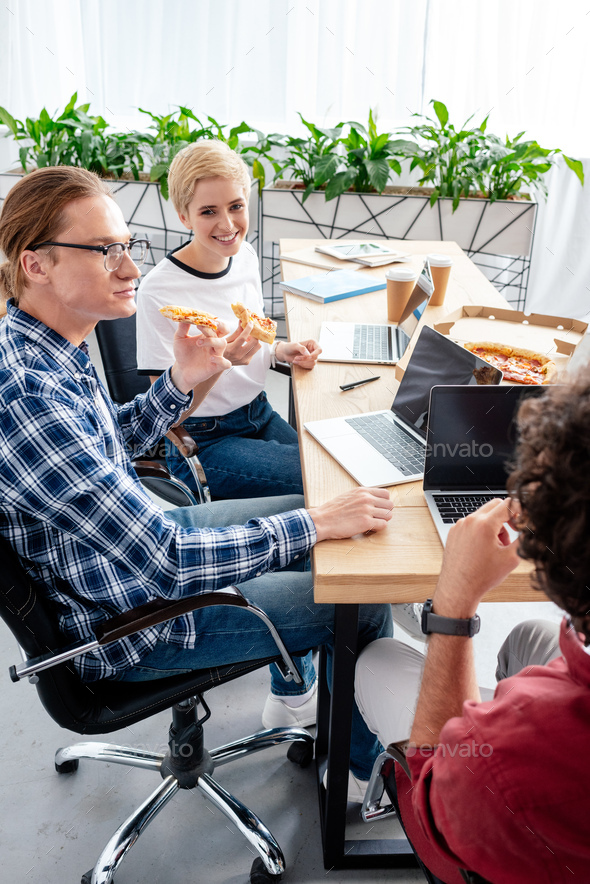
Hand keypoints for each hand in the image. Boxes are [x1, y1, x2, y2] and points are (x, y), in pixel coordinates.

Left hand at [170, 320, 230, 393]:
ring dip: (211, 341)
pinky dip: (220, 360)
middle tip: (208, 323)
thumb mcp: (179, 339)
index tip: (200, 318)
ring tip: (198, 343)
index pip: (215, 324)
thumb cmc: (183, 354)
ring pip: (223, 344)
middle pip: (224, 330)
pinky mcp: (215, 367)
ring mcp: (216, 354)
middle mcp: (214, 343)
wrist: (181, 370)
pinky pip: (225, 363)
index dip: (210, 320)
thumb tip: (183, 315)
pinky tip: (211, 358)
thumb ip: (182, 328)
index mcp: (207, 335)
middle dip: (219, 325)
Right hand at [224, 321, 261, 364]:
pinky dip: (252, 346)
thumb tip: (242, 322)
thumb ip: (236, 332)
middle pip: (254, 342)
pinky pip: (254, 352)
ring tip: (249, 338)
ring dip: (255, 340)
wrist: (219, 363)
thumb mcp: (226, 340)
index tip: (250, 323)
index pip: (243, 338)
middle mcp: (238, 356)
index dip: (248, 329)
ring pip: (257, 347)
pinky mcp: (246, 362)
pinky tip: (246, 345)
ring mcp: (243, 360)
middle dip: (254, 334)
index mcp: (231, 349)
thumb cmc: (221, 350)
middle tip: (251, 331)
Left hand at [276, 339, 321, 369]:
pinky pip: (310, 367)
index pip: (319, 350)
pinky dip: (303, 366)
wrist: (285, 353)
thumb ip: (302, 348)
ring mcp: (312, 357)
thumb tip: (308, 354)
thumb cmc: (289, 347)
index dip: (315, 354)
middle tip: (296, 358)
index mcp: (312, 343)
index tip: (308, 356)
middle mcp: (313, 350)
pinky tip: (297, 362)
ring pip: (313, 363)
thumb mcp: (294, 345)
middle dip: (305, 359)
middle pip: (315, 358)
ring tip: (295, 360)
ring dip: (303, 363)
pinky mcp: (309, 362)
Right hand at [308, 487, 391, 541]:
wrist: (322, 520)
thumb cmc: (332, 511)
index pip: (386, 494)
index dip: (384, 503)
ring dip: (382, 520)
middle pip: (389, 504)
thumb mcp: (348, 496)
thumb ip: (362, 496)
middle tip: (376, 518)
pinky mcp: (366, 522)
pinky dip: (378, 528)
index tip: (379, 508)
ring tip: (372, 523)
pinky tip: (369, 529)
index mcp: (362, 491)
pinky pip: (383, 525)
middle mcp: (366, 498)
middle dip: (384, 512)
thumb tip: (373, 501)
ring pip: (388, 515)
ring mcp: (367, 510)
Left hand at [434, 497, 521, 617]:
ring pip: (483, 515)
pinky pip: (471, 524)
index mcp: (484, 524)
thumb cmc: (482, 577)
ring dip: (493, 526)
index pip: (507, 504)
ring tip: (496, 547)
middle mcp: (470, 521)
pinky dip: (480, 531)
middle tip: (511, 534)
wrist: (459, 589)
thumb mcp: (511, 558)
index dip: (519, 510)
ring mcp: (459, 526)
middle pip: (494, 505)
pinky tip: (483, 549)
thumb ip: (524, 539)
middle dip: (506, 517)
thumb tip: (531, 528)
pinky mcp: (454, 532)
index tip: (522, 521)